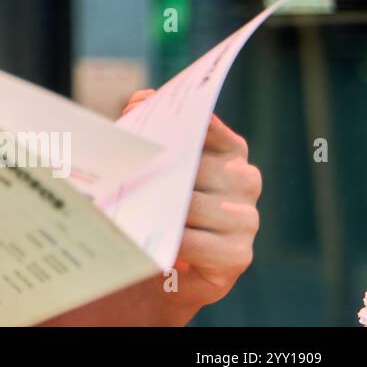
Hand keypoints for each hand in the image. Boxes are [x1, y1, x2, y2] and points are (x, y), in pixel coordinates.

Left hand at [121, 88, 262, 322]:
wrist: (159, 267)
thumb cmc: (154, 206)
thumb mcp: (148, 164)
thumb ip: (146, 128)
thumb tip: (142, 100)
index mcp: (230, 150)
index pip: (205, 126)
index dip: (170, 123)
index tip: (137, 118)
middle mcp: (245, 180)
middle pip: (195, 167)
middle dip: (154, 170)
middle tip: (119, 171)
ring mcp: (246, 219)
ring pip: (191, 206)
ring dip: (155, 208)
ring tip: (123, 206)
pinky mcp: (238, 255)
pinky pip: (194, 242)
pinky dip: (166, 241)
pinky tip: (146, 240)